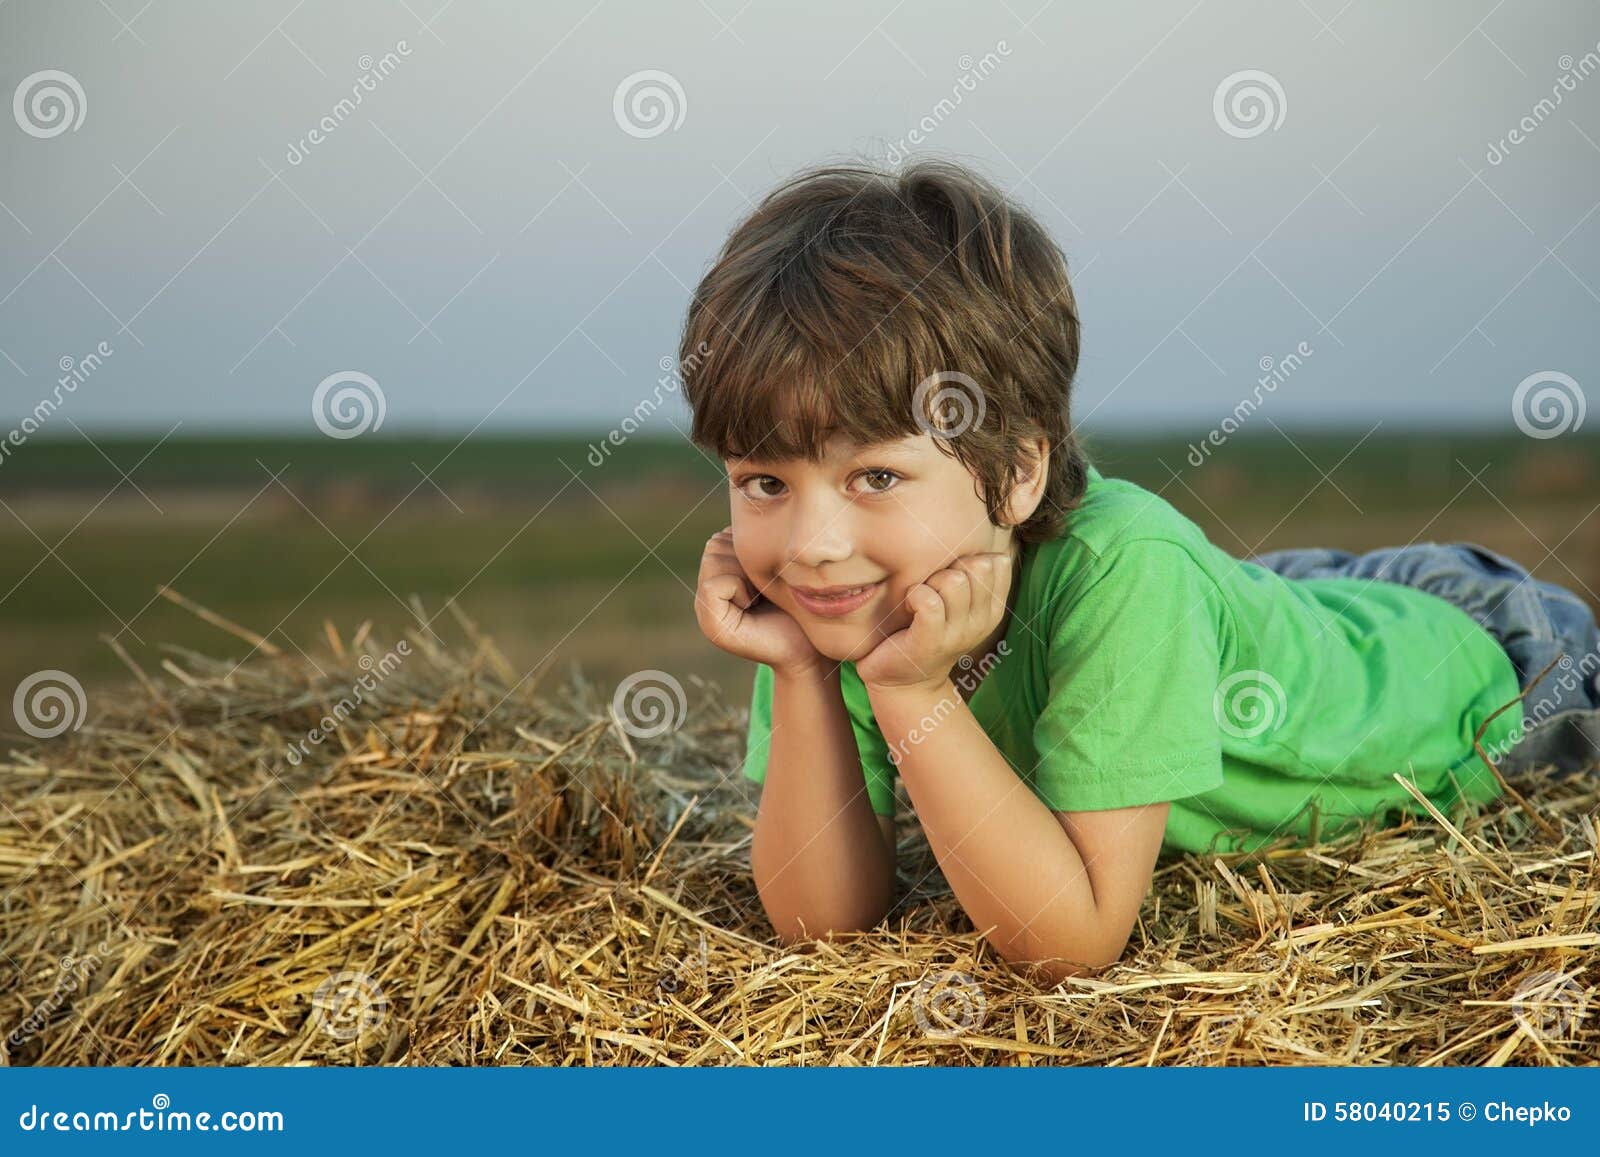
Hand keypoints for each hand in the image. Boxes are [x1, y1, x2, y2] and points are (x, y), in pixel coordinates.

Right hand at [695, 527, 825, 675]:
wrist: (811, 649)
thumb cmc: (801, 607)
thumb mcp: (776, 567)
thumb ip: (755, 546)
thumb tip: (749, 505)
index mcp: (721, 577)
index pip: (721, 537)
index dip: (749, 548)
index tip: (769, 577)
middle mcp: (707, 592)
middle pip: (715, 544)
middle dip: (746, 558)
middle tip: (766, 587)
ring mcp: (705, 610)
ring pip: (714, 558)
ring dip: (745, 572)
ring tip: (762, 595)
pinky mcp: (710, 623)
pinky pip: (715, 583)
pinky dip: (740, 588)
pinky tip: (755, 605)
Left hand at [855, 551, 1012, 695]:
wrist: (903, 680)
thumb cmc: (926, 628)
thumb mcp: (957, 600)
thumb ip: (971, 572)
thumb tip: (980, 534)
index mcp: (992, 608)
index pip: (997, 563)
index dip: (969, 559)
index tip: (951, 575)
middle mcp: (981, 622)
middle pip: (976, 567)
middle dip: (949, 567)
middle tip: (932, 586)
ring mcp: (957, 635)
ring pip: (953, 581)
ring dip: (930, 582)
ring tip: (919, 598)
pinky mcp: (929, 643)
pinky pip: (929, 602)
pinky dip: (915, 595)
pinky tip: (909, 604)